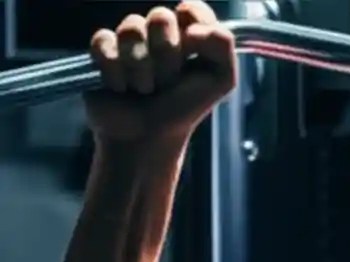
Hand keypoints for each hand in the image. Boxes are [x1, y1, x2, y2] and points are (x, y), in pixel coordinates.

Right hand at [85, 1, 237, 145]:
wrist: (148, 137)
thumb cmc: (185, 107)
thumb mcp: (221, 80)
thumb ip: (222, 45)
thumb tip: (192, 29)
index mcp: (190, 33)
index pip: (192, 8)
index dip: (193, 28)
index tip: (194, 52)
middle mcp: (160, 32)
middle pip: (161, 16)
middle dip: (168, 56)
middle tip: (169, 81)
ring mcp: (130, 40)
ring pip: (131, 29)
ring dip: (142, 68)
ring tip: (146, 89)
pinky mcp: (103, 50)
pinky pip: (103, 42)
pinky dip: (115, 73)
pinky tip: (122, 88)